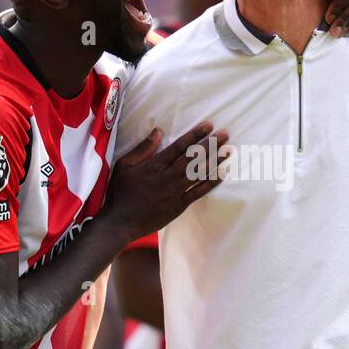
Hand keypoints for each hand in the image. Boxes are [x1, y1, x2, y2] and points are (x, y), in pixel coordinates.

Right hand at [106, 122, 229, 239]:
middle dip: (210, 144)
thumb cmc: (120, 192)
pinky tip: (222, 173)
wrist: (121, 222)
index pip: (179, 146)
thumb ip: (142, 148)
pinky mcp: (179, 205)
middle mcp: (168, 177)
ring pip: (199, 173)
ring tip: (229, 150)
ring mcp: (175, 192)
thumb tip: (158, 131)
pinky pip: (199, 192)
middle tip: (225, 134)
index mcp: (154, 166)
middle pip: (193, 158)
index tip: (208, 125)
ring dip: (215, 161)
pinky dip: (211, 182)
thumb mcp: (124, 165)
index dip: (195, 134)